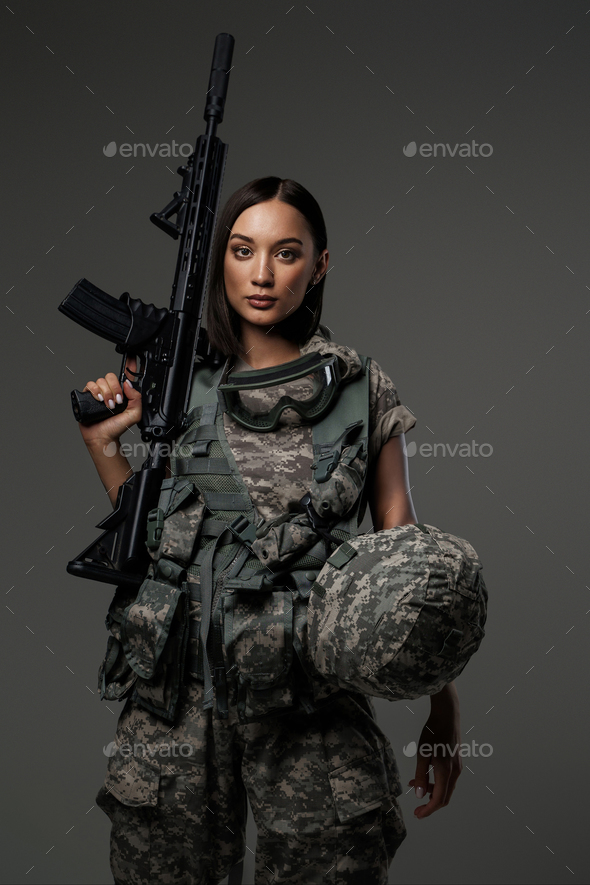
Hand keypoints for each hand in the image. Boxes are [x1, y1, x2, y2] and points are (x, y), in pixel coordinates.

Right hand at [78, 356, 141, 449]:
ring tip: (108, 405)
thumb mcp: (134, 415)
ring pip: (100, 381)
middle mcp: (110, 391)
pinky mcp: (88, 396)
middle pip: (111, 377)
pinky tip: (98, 400)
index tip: (132, 357)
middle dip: (115, 389)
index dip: (130, 366)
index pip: (126, 376)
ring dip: (106, 393)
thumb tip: (128, 385)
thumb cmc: (116, 427)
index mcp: (122, 393)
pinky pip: (90, 385)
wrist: (102, 437)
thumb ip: (136, 399)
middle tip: (116, 402)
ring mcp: (99, 393)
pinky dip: (95, 390)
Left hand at [408, 683, 461, 818]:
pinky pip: (447, 779)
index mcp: (446, 772)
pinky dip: (436, 783)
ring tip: (414, 785)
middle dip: (430, 805)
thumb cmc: (433, 732)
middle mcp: (454, 772)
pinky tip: (424, 776)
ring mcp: (457, 767)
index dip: (428, 810)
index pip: (439, 799)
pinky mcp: (456, 762)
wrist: (447, 716)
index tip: (418, 814)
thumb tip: (419, 795)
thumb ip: (421, 775)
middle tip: (417, 809)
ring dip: (431, 792)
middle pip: (444, 797)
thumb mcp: (422, 753)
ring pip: (446, 788)